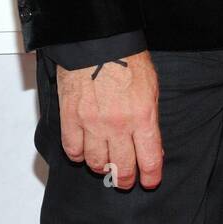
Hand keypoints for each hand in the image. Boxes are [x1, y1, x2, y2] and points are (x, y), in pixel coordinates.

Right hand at [56, 49, 162, 188]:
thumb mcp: (151, 88)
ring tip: (105, 163)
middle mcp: (118, 125)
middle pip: (121, 168)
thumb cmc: (127, 59)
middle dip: (126, 178)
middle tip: (126, 179)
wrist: (99, 42)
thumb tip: (151, 144)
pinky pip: (73, 150)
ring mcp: (92, 124)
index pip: (149, 159)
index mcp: (142, 116)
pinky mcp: (71, 118)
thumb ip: (149, 118)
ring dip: (101, 167)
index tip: (149, 182)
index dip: (150, 176)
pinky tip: (83, 151)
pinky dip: (78, 154)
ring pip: (95, 163)